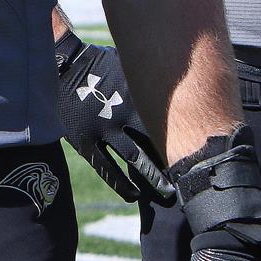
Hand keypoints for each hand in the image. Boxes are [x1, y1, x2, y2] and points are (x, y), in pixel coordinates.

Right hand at [54, 35, 172, 203]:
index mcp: (135, 97)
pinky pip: (105, 167)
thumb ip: (148, 79)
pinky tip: (132, 195)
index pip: (164, 124)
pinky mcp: (85, 141)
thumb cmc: (99, 65)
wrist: (64, 68)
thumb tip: (176, 72)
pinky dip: (120, 183)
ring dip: (151, 178)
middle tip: (188, 179)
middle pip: (154, 143)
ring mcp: (103, 129)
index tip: (196, 154)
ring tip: (167, 192)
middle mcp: (122, 115)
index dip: (180, 139)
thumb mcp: (127, 66)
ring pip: (133, 159)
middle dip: (171, 163)